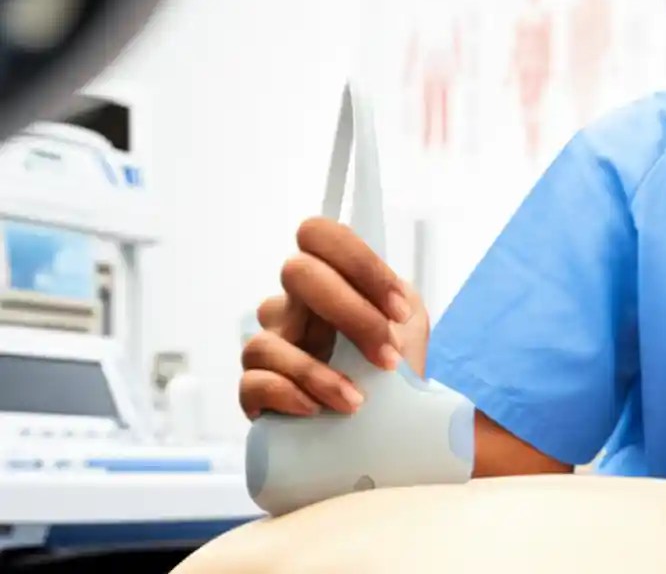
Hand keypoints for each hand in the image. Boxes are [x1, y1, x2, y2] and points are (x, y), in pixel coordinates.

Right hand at [238, 217, 428, 418]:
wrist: (392, 433)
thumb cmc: (398, 373)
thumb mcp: (411, 325)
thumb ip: (397, 293)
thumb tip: (384, 292)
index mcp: (329, 282)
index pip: (317, 234)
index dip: (359, 263)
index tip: (398, 310)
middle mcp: (292, 307)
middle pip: (296, 272)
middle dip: (351, 314)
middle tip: (387, 356)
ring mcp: (271, 348)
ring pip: (268, 339)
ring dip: (319, 373)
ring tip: (357, 402)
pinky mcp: (256, 393)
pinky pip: (253, 381)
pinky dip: (289, 394)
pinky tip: (318, 411)